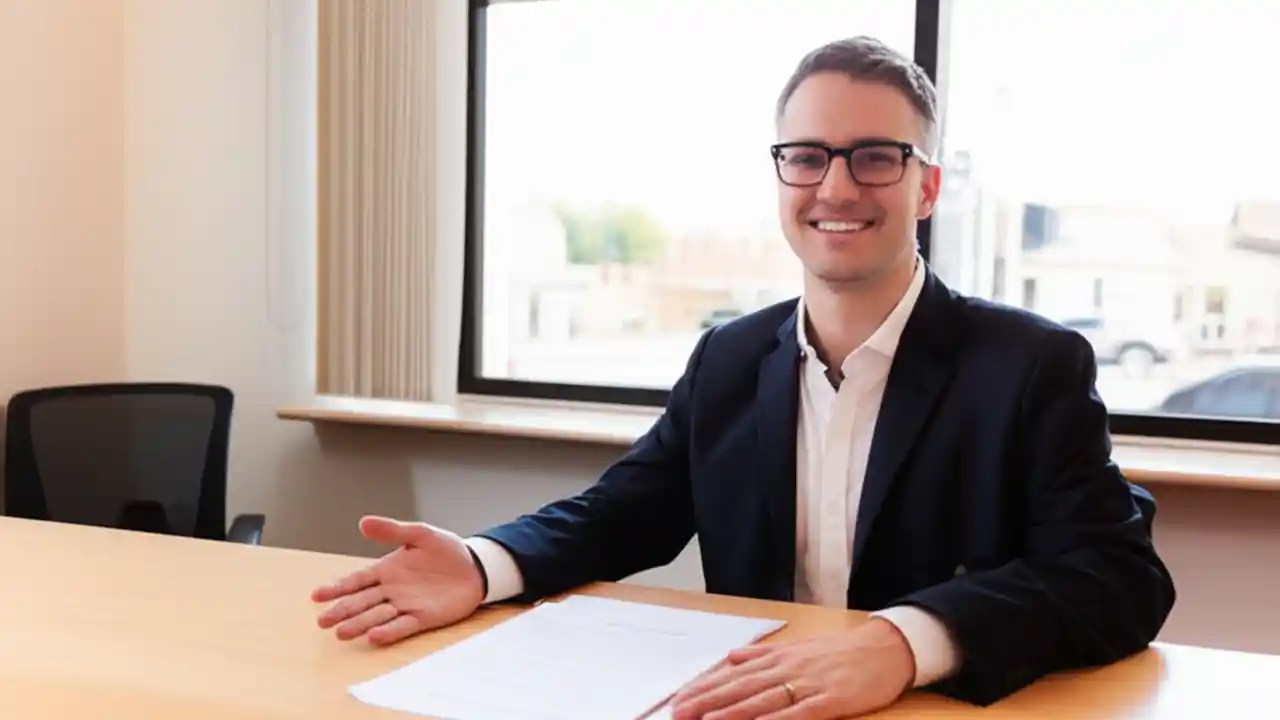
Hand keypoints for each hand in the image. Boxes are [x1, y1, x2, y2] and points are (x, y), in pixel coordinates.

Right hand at [311, 516, 484, 645]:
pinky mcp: (424, 617)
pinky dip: (389, 631)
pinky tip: (374, 636)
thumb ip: (392, 530)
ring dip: (360, 624)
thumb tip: (363, 522)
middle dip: (342, 611)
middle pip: (362, 602)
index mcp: (387, 570)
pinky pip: (403, 625)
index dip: (337, 587)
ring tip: (341, 632)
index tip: (316, 596)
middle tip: (322, 622)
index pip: (357, 580)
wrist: (476, 566)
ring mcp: (406, 605)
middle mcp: (392, 590)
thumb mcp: (420, 534)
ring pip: (377, 616)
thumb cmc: (446, 550)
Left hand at [670, 618, 915, 718]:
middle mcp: (788, 669)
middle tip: (679, 713)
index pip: (733, 675)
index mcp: (778, 658)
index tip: (679, 700)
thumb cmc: (839, 652)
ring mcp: (809, 684)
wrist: (884, 648)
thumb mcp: (797, 648)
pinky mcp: (831, 700)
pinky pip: (801, 713)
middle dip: (707, 702)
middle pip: (741, 688)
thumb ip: (762, 655)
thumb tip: (731, 656)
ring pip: (764, 700)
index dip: (705, 688)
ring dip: (734, 712)